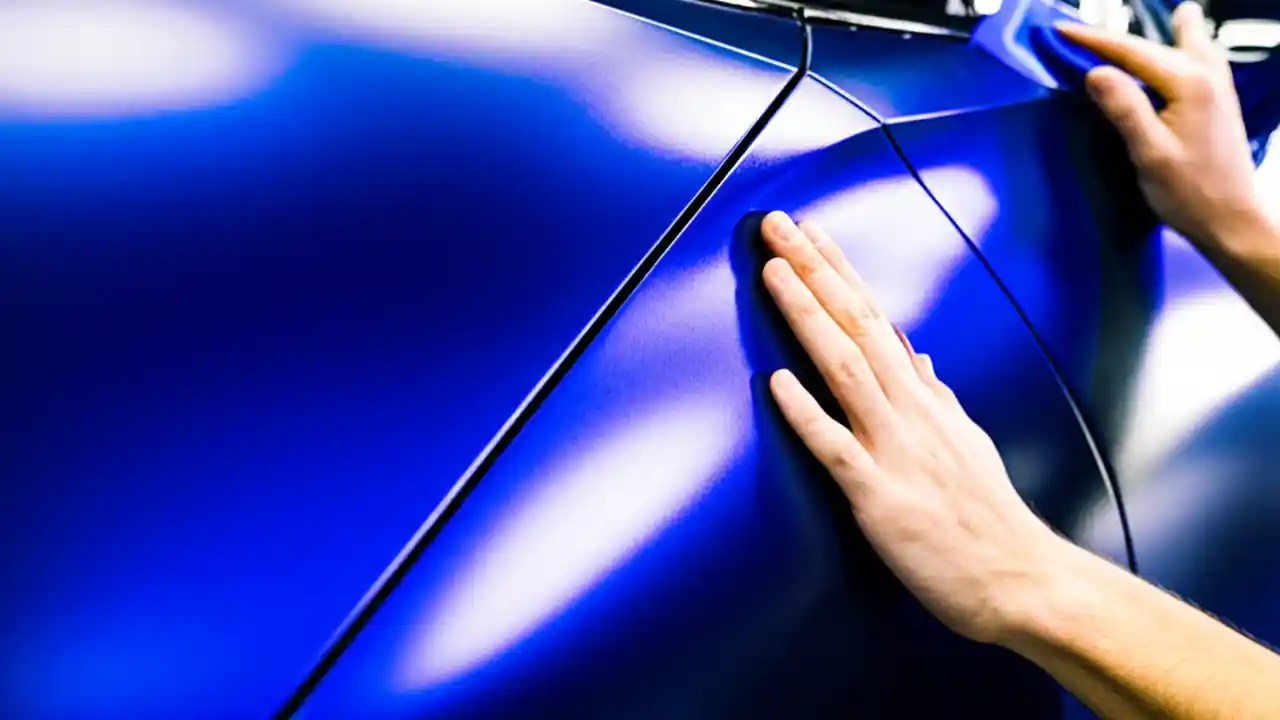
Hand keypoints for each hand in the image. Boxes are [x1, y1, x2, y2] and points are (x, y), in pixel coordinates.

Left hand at [759, 211, 1067, 644]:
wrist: (1019, 578)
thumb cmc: (986, 514)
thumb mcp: (965, 440)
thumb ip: (936, 397)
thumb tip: (917, 357)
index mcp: (922, 397)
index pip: (876, 316)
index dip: (839, 272)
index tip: (810, 232)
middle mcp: (909, 412)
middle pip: (857, 325)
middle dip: (816, 271)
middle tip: (778, 224)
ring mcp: (895, 450)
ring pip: (845, 369)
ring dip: (808, 317)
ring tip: (775, 273)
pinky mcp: (880, 497)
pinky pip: (836, 449)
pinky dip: (806, 413)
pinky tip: (776, 380)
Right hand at [1057, 2, 1270, 251]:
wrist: (1232, 220)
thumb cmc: (1188, 193)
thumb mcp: (1150, 154)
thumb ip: (1125, 109)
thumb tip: (1095, 72)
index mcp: (1189, 83)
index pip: (1132, 50)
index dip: (1093, 39)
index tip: (1059, 29)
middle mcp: (1208, 74)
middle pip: (1157, 41)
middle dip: (1118, 35)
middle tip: (1082, 34)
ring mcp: (1218, 85)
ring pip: (1188, 40)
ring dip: (1159, 34)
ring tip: (1134, 33)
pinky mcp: (1219, 99)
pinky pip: (1198, 56)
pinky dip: (1177, 47)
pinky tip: (1169, 55)